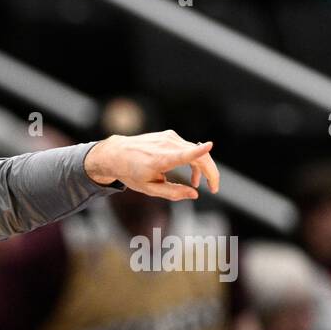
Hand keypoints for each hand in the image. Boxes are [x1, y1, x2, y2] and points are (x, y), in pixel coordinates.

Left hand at [84, 130, 219, 200]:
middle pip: (199, 155)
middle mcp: (166, 145)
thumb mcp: (149, 188)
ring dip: (201, 168)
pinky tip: (191, 172)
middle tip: (214, 188)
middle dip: (211, 173)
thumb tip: (195, 194)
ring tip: (196, 183)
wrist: (116, 154)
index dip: (197, 151)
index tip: (209, 146)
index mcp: (160, 160)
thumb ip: (172, 193)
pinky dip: (193, 159)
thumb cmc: (131, 173)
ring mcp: (169, 137)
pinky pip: (188, 147)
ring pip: (195, 151)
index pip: (182, 154)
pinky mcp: (169, 135)